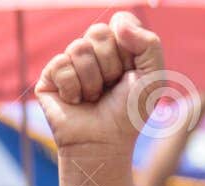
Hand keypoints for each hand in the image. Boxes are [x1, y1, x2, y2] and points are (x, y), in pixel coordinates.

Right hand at [35, 12, 165, 157]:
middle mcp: (93, 51)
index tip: (131, 72)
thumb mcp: (154, 78)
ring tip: (94, 98)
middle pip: (98, 32)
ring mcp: (70, 62)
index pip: (120, 22)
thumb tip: (118, 23)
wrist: (105, 144)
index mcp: (118, 46)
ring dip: (92, 80)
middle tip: (111, 88)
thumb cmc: (129, 114)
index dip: (128, 48)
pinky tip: (76, 102)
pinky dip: (73, 88)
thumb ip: (149, 44)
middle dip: (110, 65)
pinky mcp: (50, 76)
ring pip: (78, 48)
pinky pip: (60, 65)